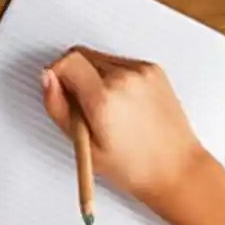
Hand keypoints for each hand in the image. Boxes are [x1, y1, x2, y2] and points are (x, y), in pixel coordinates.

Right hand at [42, 47, 205, 208]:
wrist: (176, 169)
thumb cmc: (133, 167)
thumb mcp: (84, 146)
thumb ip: (59, 108)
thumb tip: (47, 79)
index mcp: (104, 98)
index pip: (67, 61)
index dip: (57, 74)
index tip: (60, 92)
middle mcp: (124, 77)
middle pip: (81, 55)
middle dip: (74, 76)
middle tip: (84, 108)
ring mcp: (142, 71)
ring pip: (100, 58)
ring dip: (94, 76)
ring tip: (106, 109)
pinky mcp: (154, 70)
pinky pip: (120, 62)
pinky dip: (114, 77)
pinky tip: (123, 104)